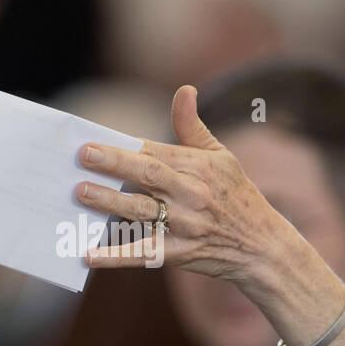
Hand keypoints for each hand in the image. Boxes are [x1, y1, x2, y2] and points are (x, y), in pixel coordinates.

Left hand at [75, 85, 299, 290]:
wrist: (263, 246)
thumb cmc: (237, 196)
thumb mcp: (222, 157)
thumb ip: (193, 126)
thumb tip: (184, 88)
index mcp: (199, 167)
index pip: (155, 151)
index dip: (123, 146)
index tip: (91, 139)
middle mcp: (192, 194)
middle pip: (148, 175)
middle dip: (115, 164)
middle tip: (83, 155)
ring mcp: (186, 225)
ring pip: (142, 211)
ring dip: (110, 202)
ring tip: (81, 192)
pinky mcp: (180, 254)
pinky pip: (144, 253)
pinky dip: (116, 257)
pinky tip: (89, 255)